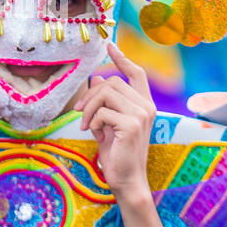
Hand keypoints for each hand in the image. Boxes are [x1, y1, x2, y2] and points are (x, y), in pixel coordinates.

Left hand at [75, 42, 162, 226]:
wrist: (127, 181)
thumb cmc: (117, 154)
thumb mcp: (108, 124)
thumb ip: (105, 103)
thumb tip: (95, 78)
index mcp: (144, 105)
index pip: (136, 73)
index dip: (122, 58)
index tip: (109, 45)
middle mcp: (146, 106)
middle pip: (111, 82)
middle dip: (90, 96)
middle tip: (80, 114)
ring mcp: (141, 115)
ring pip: (106, 92)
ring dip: (89, 109)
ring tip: (87, 126)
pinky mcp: (131, 125)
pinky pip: (102, 111)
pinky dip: (92, 122)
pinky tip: (94, 135)